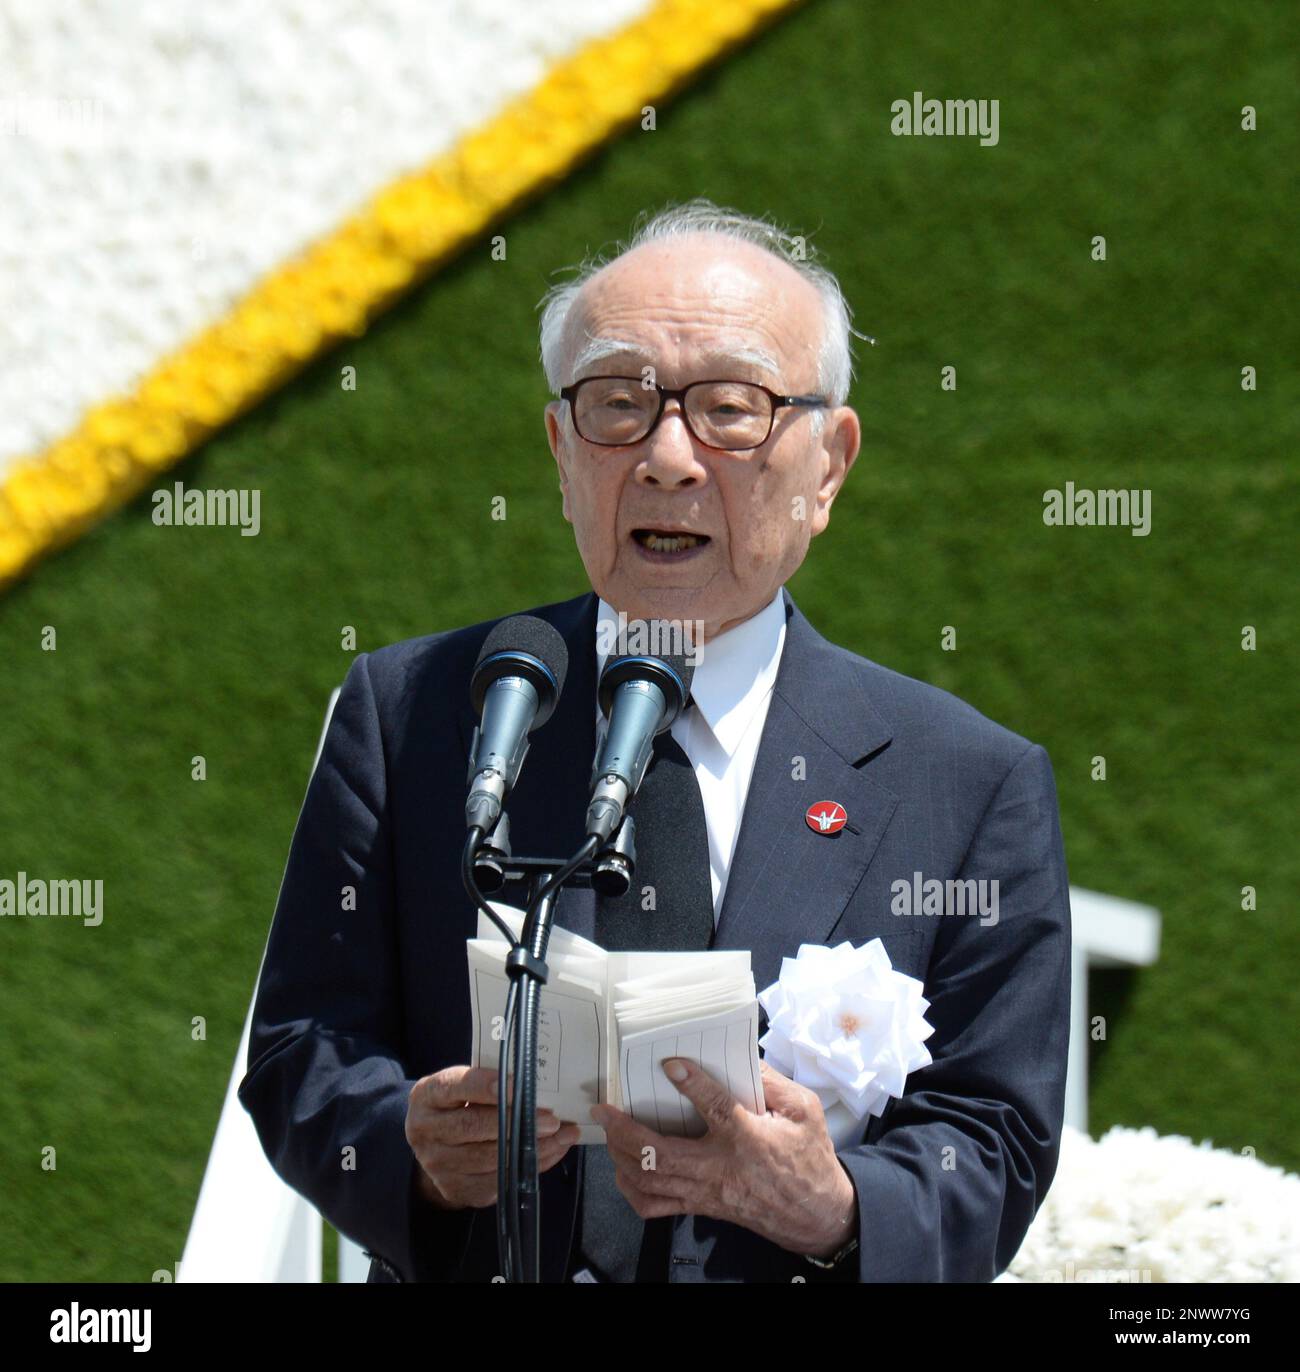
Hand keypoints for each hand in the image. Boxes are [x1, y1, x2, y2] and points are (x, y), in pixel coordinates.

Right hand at [405, 1065, 580, 1210]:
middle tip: (552, 1119)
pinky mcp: (456, 1189)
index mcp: (426, 1096)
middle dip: (516, 1121)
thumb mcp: (460, 1085)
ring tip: (561, 1136)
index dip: (487, 1086)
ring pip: (488, 1157)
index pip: (455, 1087)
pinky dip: (529, 1166)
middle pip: (472, 1125)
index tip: (520, 1086)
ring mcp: (439, 1164)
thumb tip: (534, 1082)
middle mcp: (426, 1131)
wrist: (434, 1145)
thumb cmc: (458, 1105)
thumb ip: (487, 1081)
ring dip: (530, 1147)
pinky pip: (498, 1181)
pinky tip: (551, 1152)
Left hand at [591, 1059, 857, 1258]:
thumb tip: (740, 1057)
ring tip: (609, 1132)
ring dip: (621, 1156)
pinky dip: (633, 1190)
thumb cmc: (809, 1157)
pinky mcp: (701, 1206)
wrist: (816, 1214)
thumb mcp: (804, 1110)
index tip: (670, 1062)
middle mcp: (720, 1167)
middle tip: (604, 1107)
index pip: (714, 1107)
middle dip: (624, 1130)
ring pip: (651, 1181)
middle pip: (660, 1154)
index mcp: (748, 1138)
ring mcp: (706, 1191)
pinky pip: (657, 1207)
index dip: (691, 1082)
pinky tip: (624, 1170)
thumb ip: (773, 1082)